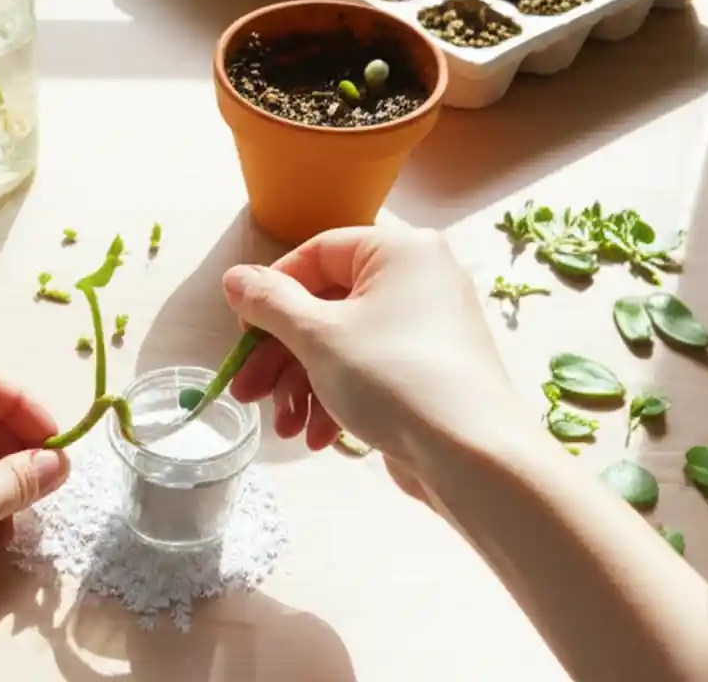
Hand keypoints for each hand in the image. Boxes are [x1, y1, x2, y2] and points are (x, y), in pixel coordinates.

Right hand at [222, 214, 522, 497]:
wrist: (473, 456)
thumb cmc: (394, 378)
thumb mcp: (317, 336)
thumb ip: (270, 303)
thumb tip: (234, 278)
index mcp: (399, 250)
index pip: (316, 254)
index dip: (272, 293)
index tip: (244, 333)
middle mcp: (418, 279)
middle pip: (325, 306)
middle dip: (281, 357)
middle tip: (247, 393)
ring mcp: (427, 327)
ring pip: (342, 345)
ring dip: (303, 386)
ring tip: (284, 427)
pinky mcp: (429, 371)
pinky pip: (369, 371)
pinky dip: (337, 399)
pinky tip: (318, 436)